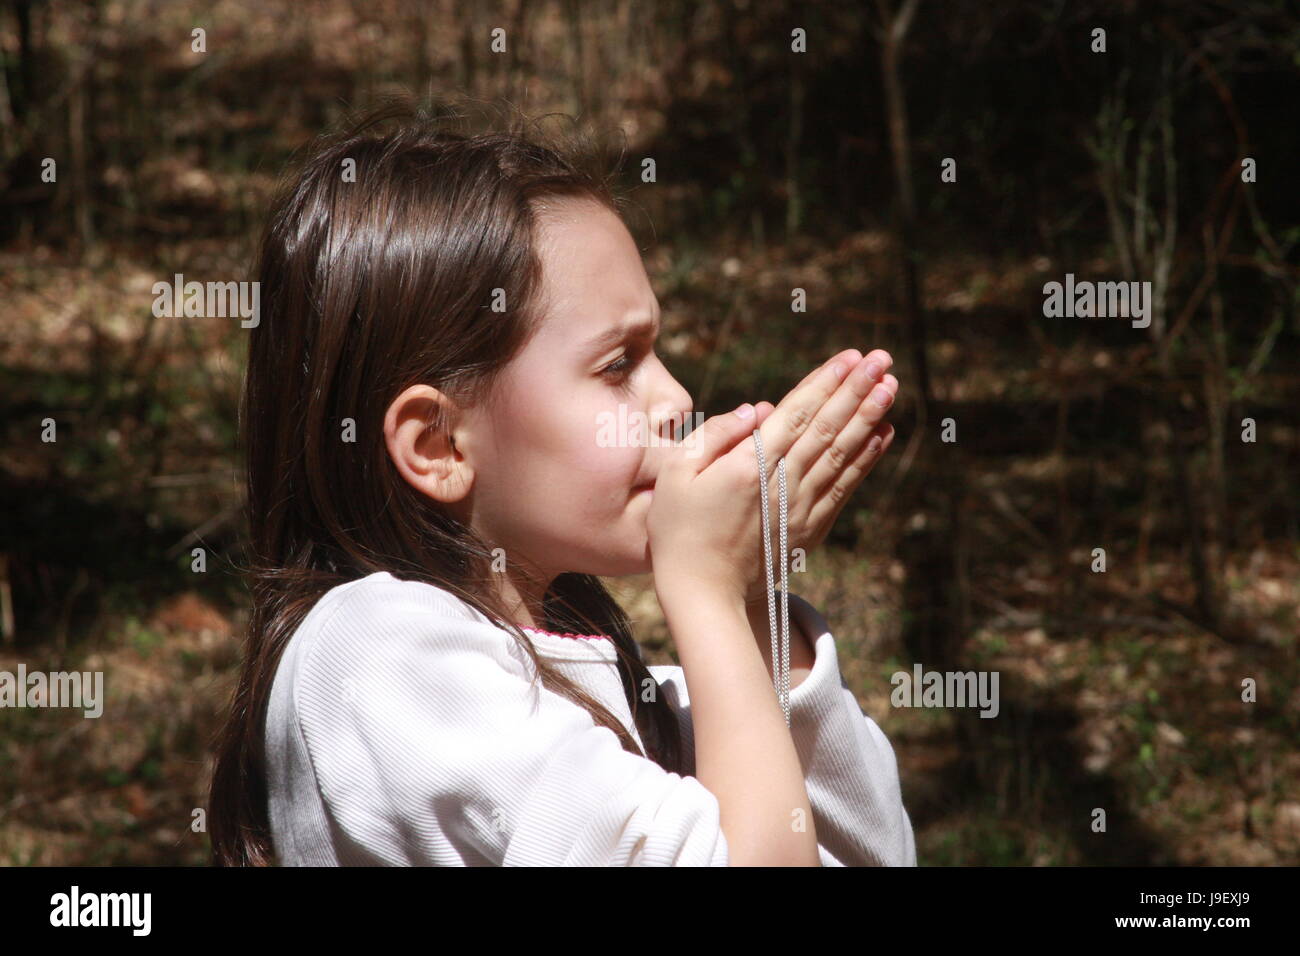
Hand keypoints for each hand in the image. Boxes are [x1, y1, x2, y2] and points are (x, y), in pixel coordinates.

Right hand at [648, 349, 896, 603]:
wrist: (703, 593)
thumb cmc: (679, 530)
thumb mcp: (676, 475)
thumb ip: (714, 435)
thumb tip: (760, 408)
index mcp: (747, 465)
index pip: (795, 413)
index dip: (825, 383)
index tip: (850, 357)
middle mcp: (781, 483)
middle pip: (825, 427)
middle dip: (856, 390)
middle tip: (882, 359)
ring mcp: (800, 506)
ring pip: (841, 454)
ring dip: (868, 418)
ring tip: (891, 387)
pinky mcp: (810, 527)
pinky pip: (845, 486)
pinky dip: (867, 459)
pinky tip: (883, 434)